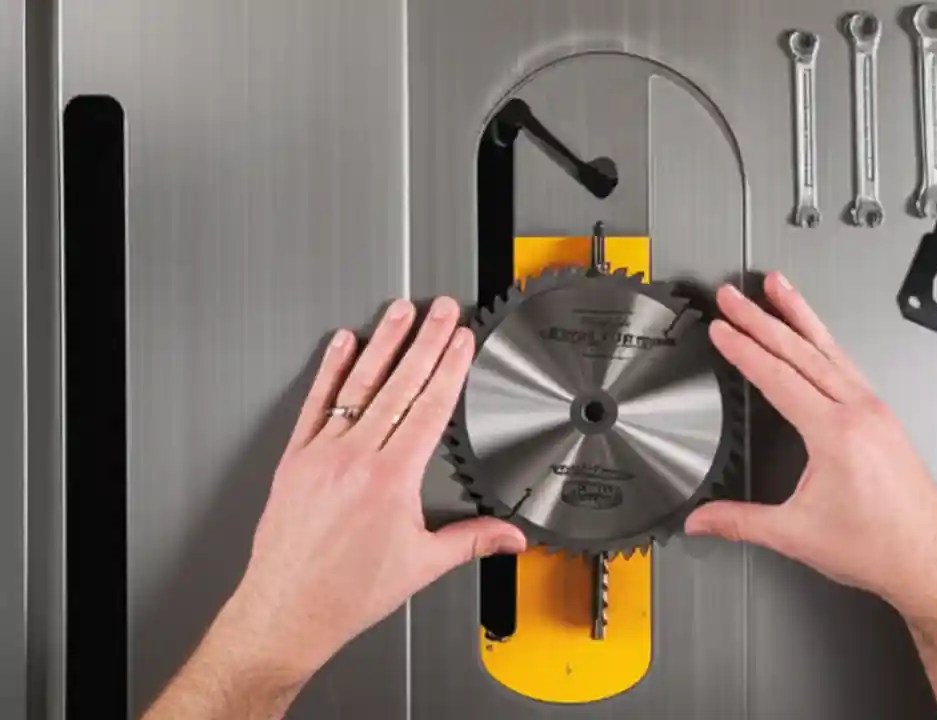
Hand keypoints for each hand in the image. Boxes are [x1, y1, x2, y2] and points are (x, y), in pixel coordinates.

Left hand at [214, 297, 524, 682]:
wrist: (287, 610)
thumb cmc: (347, 593)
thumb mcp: (422, 565)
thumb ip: (472, 540)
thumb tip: (512, 537)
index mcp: (392, 480)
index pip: (429, 408)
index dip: (449, 367)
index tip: (461, 339)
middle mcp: (355, 460)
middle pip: (399, 386)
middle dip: (424, 341)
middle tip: (440, 308)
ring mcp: (321, 455)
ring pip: (358, 386)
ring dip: (382, 344)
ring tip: (398, 312)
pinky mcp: (294, 460)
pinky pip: (316, 405)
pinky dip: (330, 372)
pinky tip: (342, 345)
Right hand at [685, 273, 936, 618]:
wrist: (929, 560)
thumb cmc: (878, 546)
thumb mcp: (796, 533)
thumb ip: (740, 522)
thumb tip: (701, 519)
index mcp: (835, 433)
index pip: (778, 376)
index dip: (744, 349)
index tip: (721, 327)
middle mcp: (860, 412)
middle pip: (802, 350)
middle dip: (762, 317)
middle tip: (734, 294)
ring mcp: (876, 411)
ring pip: (830, 349)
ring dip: (799, 315)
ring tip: (777, 287)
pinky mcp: (884, 418)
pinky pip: (848, 365)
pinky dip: (824, 341)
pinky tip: (813, 336)